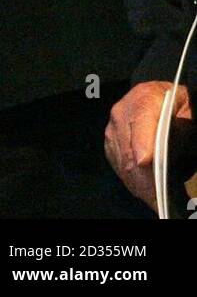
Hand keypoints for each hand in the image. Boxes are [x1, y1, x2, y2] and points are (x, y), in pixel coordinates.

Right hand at [105, 80, 192, 209]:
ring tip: (154, 199)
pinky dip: (131, 180)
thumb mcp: (187, 112)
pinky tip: (144, 189)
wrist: (161, 98)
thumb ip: (180, 127)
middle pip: (129, 148)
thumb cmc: (178, 108)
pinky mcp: (110, 142)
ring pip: (122, 161)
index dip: (141, 142)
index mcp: (145, 98)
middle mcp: (123, 111)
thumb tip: (164, 151)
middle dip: (143, 176)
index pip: (140, 120)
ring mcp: (113, 127)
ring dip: (137, 182)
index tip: (145, 161)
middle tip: (157, 198)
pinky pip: (118, 165)